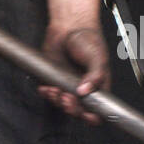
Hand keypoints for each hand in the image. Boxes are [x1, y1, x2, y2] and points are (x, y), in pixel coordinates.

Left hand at [40, 0, 108, 122]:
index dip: (91, 117)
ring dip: (57, 102)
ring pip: (62, 105)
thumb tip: (85, 92)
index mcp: (98, 87)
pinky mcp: (54, 80)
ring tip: (55, 90)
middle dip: (71, 109)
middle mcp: (83, 90)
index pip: (97, 111)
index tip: (85, 113)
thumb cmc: (87, 39)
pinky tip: (46, 88)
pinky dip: (46, 94)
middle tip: (67, 98)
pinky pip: (50, 95)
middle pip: (78, 112)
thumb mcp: (97, 57)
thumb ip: (95, 75)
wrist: (68, 26)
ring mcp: (68, 86)